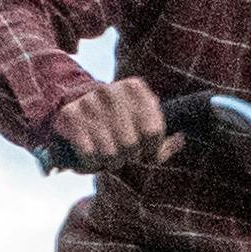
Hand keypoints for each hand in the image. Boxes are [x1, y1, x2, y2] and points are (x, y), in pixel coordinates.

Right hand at [45, 78, 177, 170]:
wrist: (73, 112)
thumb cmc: (116, 127)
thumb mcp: (142, 128)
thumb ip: (163, 141)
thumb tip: (181, 139)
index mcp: (135, 88)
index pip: (153, 132)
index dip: (150, 150)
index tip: (144, 150)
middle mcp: (111, 90)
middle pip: (130, 144)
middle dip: (127, 157)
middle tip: (121, 153)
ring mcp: (88, 101)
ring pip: (109, 153)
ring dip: (108, 162)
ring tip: (104, 154)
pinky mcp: (69, 116)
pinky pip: (88, 154)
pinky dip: (90, 163)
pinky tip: (88, 156)